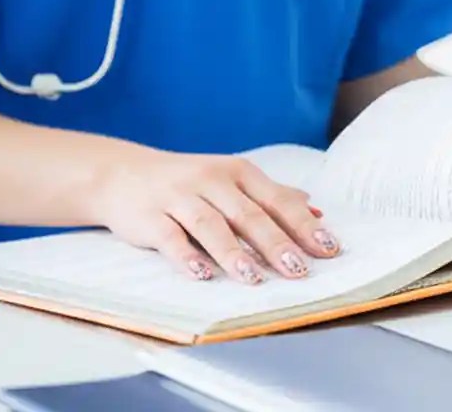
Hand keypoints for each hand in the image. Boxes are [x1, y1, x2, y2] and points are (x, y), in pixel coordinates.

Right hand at [85, 151, 338, 283]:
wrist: (122, 174)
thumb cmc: (189, 183)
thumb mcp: (232, 181)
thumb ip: (272, 196)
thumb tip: (316, 211)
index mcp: (238, 173)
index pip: (277, 200)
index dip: (303, 225)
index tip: (328, 249)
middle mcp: (211, 181)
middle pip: (248, 215)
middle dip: (275, 243)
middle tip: (298, 269)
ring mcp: (179, 197)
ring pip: (210, 225)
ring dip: (232, 252)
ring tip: (253, 278)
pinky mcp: (149, 216)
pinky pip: (169, 237)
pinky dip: (185, 256)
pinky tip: (202, 275)